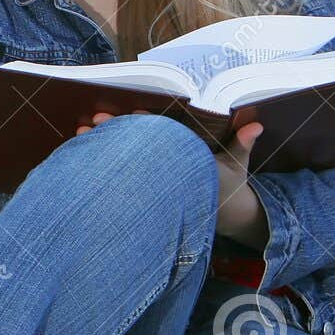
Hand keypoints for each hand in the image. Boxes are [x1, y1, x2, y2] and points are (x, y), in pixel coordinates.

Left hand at [74, 111, 269, 246]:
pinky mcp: (145, 201)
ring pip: (121, 169)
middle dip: (112, 137)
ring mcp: (154, 191)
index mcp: (185, 165)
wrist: (223, 220)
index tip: (126, 114)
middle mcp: (166, 179)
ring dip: (98, 151)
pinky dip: (100, 169)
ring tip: (78, 134)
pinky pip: (119, 184)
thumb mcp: (237, 165)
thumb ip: (242, 144)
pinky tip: (78, 155)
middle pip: (134, 154)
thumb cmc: (228, 185)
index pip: (160, 143)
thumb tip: (256, 124)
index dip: (141, 127)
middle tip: (90, 123)